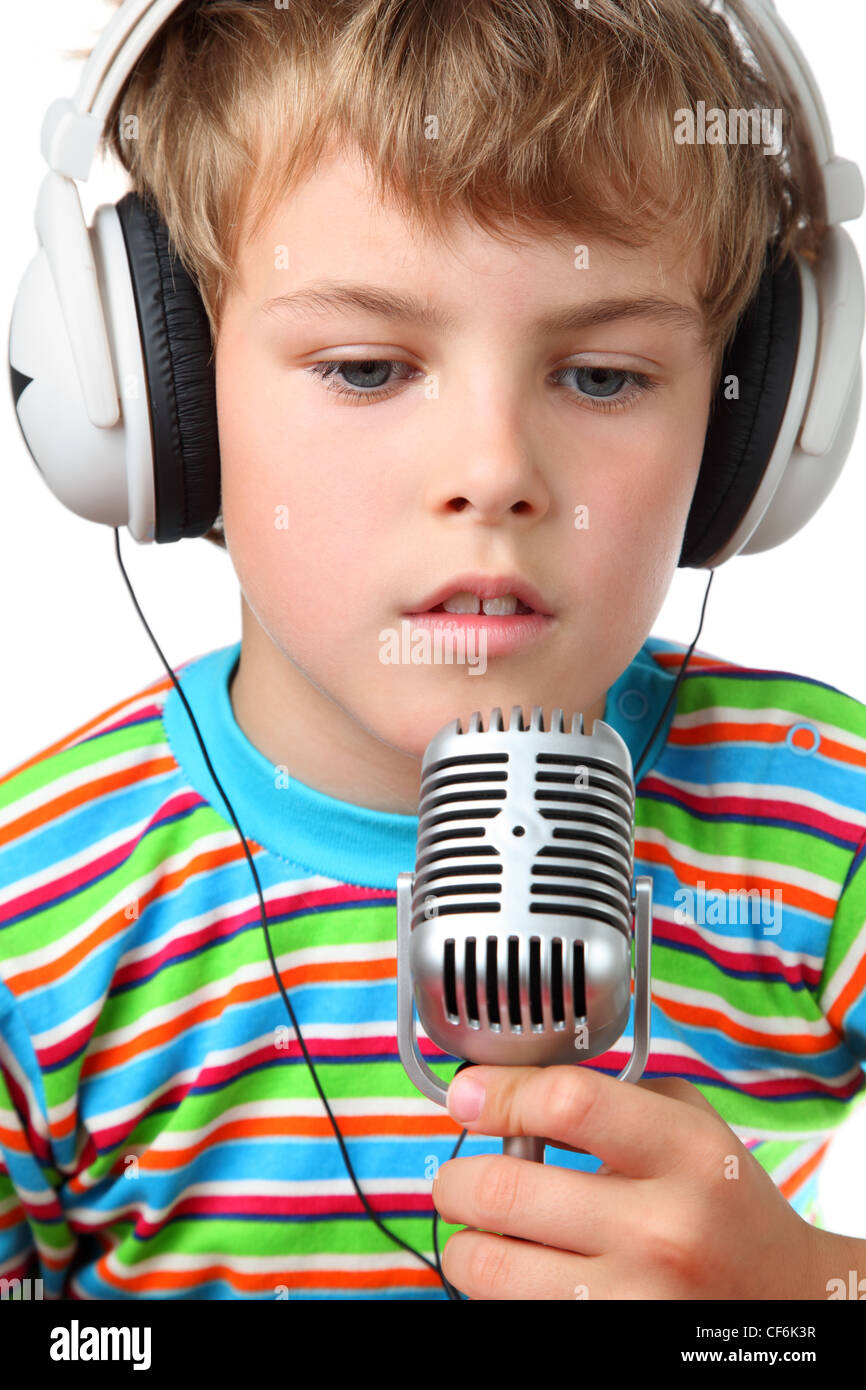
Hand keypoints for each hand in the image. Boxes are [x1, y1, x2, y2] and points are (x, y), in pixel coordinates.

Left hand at [431, 1064, 824, 1299]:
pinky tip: (521, 1273)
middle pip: (504, 1189)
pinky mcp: (614, 1344)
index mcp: (686, 1155)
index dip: (499, 1093)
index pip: (566, 1104)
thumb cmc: (721, 1200)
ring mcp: (637, 1301)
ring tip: (481, 1232)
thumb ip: (607, 1095)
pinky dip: (498, 1293)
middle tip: (461, 1178)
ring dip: (465, 1245)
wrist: (786, 1299)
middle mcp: (662, 1231)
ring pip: (490, 1268)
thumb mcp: (689, 1124)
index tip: (468, 1095)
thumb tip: (500, 1090)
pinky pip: (513, 1313)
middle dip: (458, 1179)